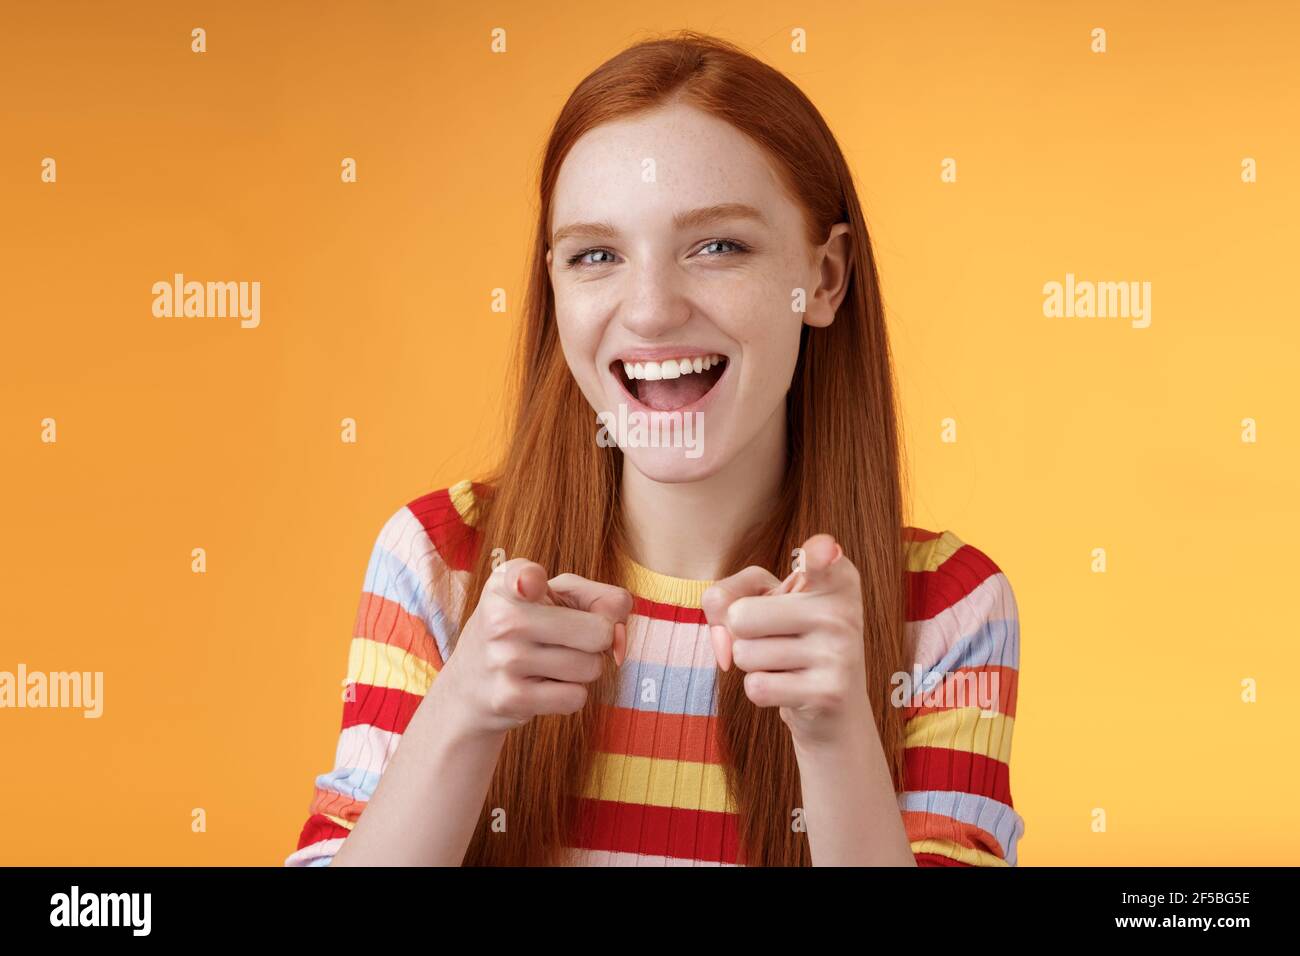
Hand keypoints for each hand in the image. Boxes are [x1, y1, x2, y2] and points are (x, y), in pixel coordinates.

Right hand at [437, 559, 632, 735]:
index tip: (530, 584)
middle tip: (569, 639)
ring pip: (590, 667)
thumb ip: (599, 598)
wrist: (470, 684)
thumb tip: (620, 635)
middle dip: (597, 640)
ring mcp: (504, 660)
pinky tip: (544, 686)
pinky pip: (575, 697)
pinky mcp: (510, 698)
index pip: (526, 576)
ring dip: (583, 669)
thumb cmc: (524, 631)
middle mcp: (501, 619)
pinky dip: (570, 695)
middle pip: (599, 631)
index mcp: (508, 584)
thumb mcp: (551, 596)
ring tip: (552, 663)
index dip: (531, 580)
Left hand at [701, 534, 869, 745]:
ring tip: (786, 664)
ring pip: (744, 655)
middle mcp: (842, 612)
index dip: (818, 552)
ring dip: (753, 665)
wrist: (834, 707)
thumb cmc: (789, 640)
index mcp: (835, 580)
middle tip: (776, 640)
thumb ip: (726, 595)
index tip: (823, 549)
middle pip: (740, 617)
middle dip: (741, 635)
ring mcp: (839, 653)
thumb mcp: (762, 601)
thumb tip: (720, 632)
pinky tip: (791, 687)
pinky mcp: (829, 693)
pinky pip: (757, 687)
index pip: (821, 558)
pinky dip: (761, 691)